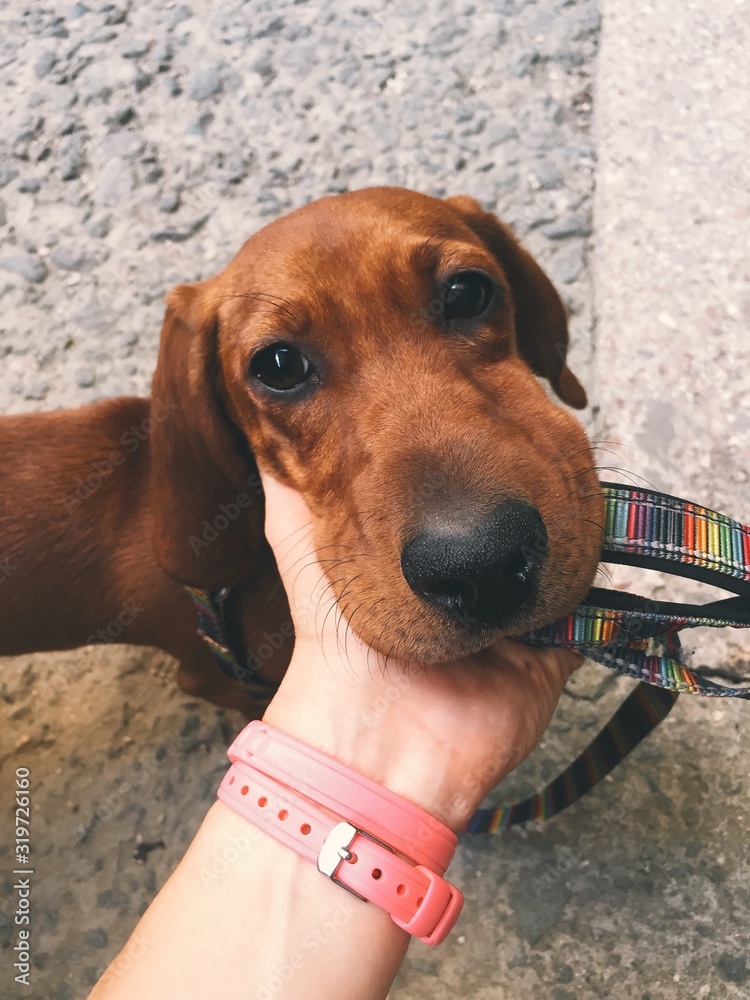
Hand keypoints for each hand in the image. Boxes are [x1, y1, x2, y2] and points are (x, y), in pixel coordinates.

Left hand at [261, 471, 581, 830]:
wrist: (379, 735)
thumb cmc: (336, 641)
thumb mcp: (305, 553)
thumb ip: (295, 498)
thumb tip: (272, 437)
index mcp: (422, 567)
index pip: (460, 509)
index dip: (476, 470)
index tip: (491, 419)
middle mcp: (469, 593)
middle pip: (512, 536)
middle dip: (532, 501)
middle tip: (550, 447)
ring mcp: (513, 625)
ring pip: (557, 569)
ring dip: (573, 536)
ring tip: (592, 484)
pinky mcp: (548, 659)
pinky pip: (590, 618)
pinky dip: (604, 590)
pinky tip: (611, 543)